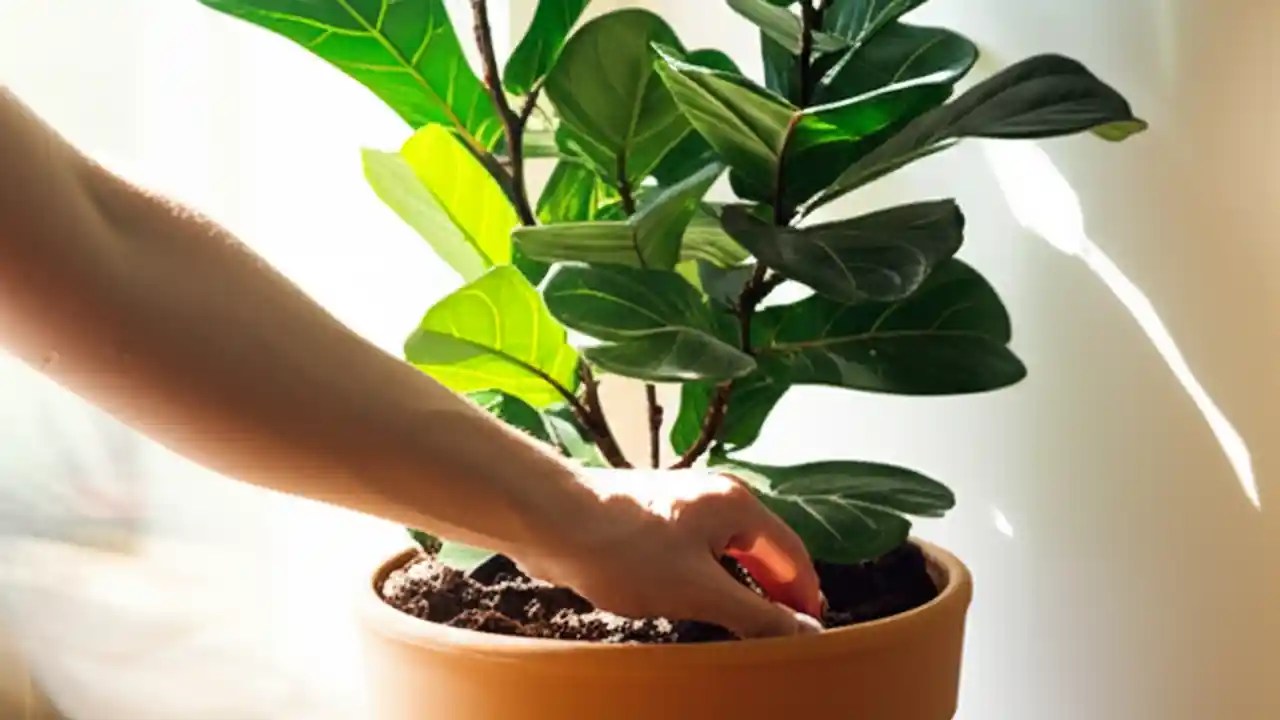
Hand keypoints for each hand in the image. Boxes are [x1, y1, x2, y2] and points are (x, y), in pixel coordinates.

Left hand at [511, 469, 823, 638]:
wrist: (552, 520)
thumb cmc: (625, 550)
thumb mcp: (700, 592)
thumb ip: (757, 614)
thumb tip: (806, 632)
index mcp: (737, 505)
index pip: (792, 553)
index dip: (806, 595)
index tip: (812, 633)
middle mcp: (715, 496)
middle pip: (763, 549)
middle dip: (777, 591)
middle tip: (784, 635)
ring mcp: (683, 504)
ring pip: (729, 551)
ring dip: (743, 587)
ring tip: (748, 627)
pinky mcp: (654, 518)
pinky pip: (698, 552)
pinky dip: (712, 578)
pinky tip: (701, 603)